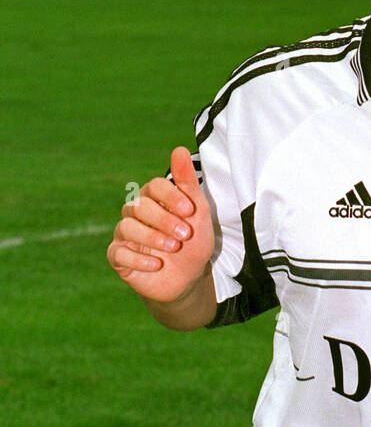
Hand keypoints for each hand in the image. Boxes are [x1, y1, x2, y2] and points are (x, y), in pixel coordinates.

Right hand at [107, 147, 214, 304]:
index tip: (190, 211)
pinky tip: (157, 265)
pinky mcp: (118, 257)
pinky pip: (118, 252)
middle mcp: (135, 212)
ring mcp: (124, 234)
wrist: (189, 277)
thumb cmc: (193, 241)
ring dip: (152, 238)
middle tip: (185, 234)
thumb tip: (180, 149)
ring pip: (126, 227)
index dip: (171, 197)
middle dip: (164, 220)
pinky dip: (138, 259)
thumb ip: (187, 181)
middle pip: (139, 206)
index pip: (154, 186)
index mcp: (154, 198)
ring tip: (174, 248)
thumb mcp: (197, 212)